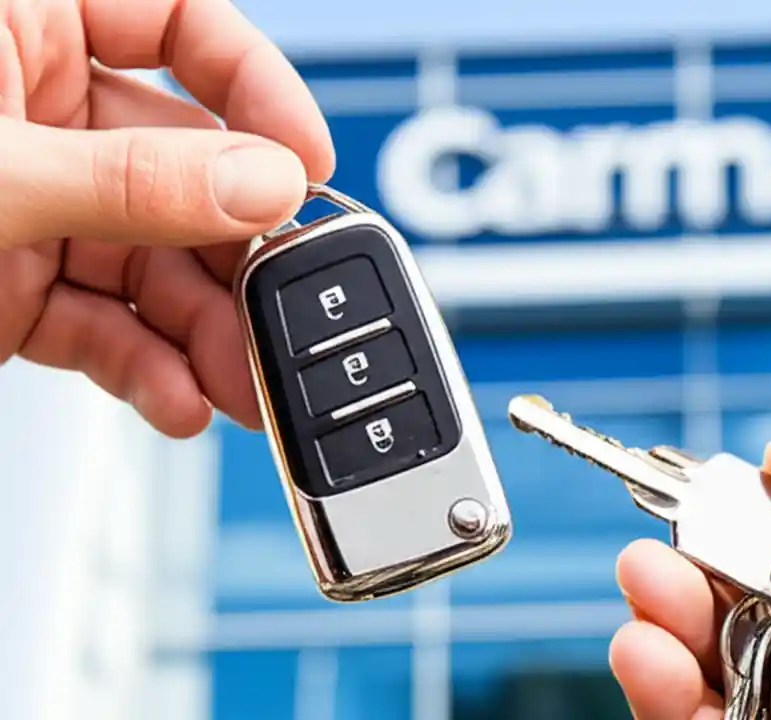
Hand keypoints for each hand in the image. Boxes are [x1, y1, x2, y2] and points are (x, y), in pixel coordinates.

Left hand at [0, 0, 333, 436]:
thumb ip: (130, 180)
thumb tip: (264, 186)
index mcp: (22, 27)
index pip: (179, 24)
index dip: (256, 87)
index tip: (306, 163)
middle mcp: (37, 114)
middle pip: (189, 172)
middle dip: (243, 259)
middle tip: (286, 312)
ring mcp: (32, 206)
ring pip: (158, 265)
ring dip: (211, 336)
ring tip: (243, 384)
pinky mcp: (13, 290)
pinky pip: (105, 326)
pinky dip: (149, 370)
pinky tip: (181, 398)